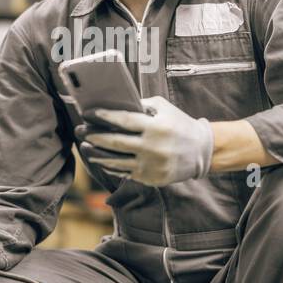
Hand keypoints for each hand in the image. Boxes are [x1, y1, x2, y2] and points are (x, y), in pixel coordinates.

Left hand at [77, 95, 213, 186]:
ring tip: (86, 147)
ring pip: (116, 161)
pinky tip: (101, 160)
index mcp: (156, 126)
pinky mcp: (151, 178)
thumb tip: (114, 104)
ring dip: (97, 154)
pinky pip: (125, 173)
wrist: (202, 151)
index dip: (103, 117)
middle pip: (115, 142)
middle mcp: (153, 147)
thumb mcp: (164, 108)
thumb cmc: (179, 124)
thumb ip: (141, 106)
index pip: (123, 120)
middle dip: (94, 136)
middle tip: (80, 131)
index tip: (87, 113)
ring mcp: (151, 165)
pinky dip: (111, 166)